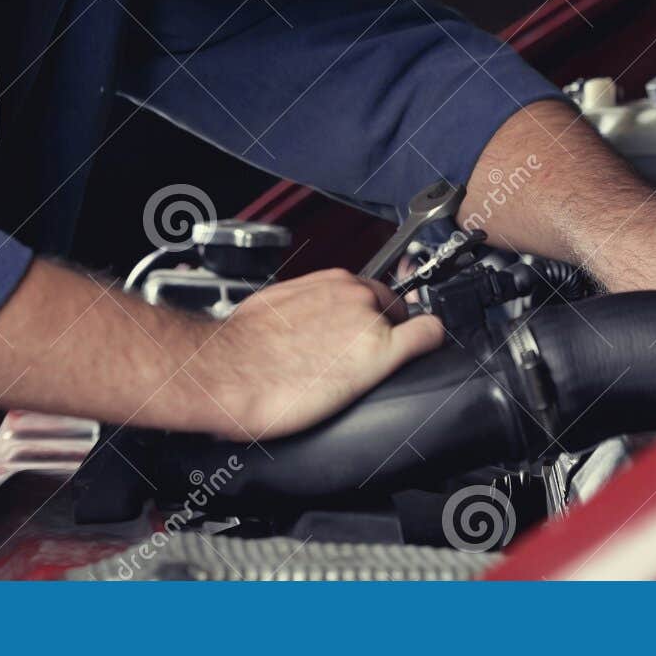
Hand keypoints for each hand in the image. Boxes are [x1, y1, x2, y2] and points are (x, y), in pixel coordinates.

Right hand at [189, 269, 444, 440]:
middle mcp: (355, 293)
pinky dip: (430, 343)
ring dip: (396, 345)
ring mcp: (370, 320)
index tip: (369, 333)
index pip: (372, 294)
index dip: (375, 318)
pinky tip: (424, 356)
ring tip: (368, 372)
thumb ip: (305, 308)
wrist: (226, 370)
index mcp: (331, 282)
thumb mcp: (275, 308)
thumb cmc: (240, 346)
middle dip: (386, 331)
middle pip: (394, 308)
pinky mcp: (379, 353)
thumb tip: (305, 324)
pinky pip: (427, 336)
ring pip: (407, 324)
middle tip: (363, 360)